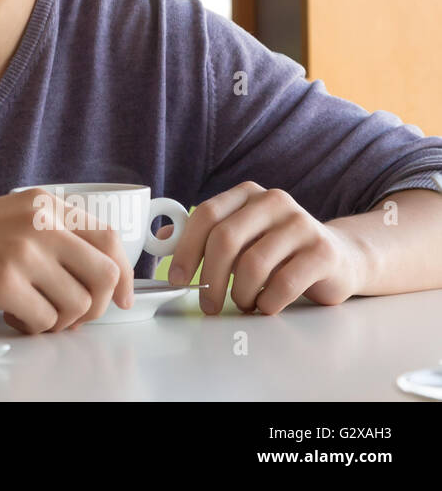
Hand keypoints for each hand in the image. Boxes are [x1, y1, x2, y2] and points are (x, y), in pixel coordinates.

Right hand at [0, 190, 135, 333]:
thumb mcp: (14, 219)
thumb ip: (54, 238)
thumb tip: (99, 278)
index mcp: (47, 205)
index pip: (109, 239)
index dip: (123, 276)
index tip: (120, 298)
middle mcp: (40, 222)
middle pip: (105, 275)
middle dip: (95, 306)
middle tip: (69, 315)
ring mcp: (22, 251)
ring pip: (77, 305)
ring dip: (57, 320)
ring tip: (28, 311)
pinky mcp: (2, 280)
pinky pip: (44, 321)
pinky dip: (31, 327)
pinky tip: (9, 314)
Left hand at [166, 181, 368, 314]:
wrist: (339, 258)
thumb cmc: (278, 251)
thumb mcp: (241, 237)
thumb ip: (204, 237)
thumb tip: (161, 242)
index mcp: (247, 194)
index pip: (206, 215)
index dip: (187, 249)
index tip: (177, 279)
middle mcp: (273, 201)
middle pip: (226, 239)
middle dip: (210, 278)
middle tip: (207, 303)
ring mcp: (301, 224)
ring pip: (253, 264)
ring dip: (240, 293)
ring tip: (242, 303)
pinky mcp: (322, 252)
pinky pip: (283, 283)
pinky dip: (267, 302)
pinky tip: (265, 305)